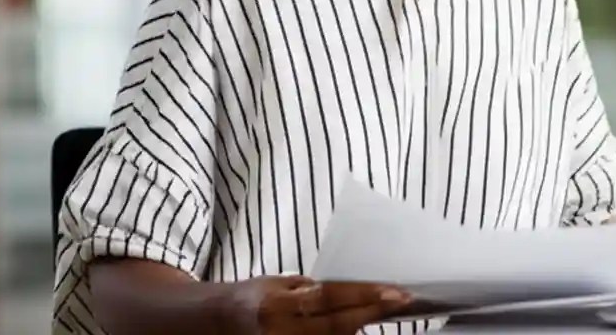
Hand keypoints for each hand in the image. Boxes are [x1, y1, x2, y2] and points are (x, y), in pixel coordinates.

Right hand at [219, 275, 412, 334]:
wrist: (213, 324)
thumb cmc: (251, 299)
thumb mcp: (278, 285)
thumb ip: (313, 292)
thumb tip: (355, 294)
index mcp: (277, 303)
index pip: (329, 297)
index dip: (364, 295)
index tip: (396, 292)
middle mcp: (279, 330)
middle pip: (336, 326)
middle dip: (372, 312)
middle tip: (402, 301)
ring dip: (358, 332)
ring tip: (383, 314)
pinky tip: (356, 333)